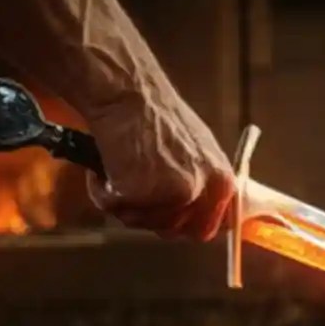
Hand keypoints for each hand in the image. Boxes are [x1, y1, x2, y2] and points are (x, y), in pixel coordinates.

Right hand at [85, 90, 235, 240]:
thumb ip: (205, 183)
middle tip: (136, 193)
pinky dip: (102, 192)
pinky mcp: (138, 194)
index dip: (186, 227)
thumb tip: (203, 209)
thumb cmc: (158, 117)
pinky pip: (113, 208)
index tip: (171, 221)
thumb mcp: (199, 151)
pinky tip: (106, 167)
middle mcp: (200, 192)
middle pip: (172, 231)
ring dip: (124, 202)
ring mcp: (169, 196)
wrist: (130, 94)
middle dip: (150, 217)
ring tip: (121, 168)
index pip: (211, 227)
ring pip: (139, 222)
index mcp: (222, 182)